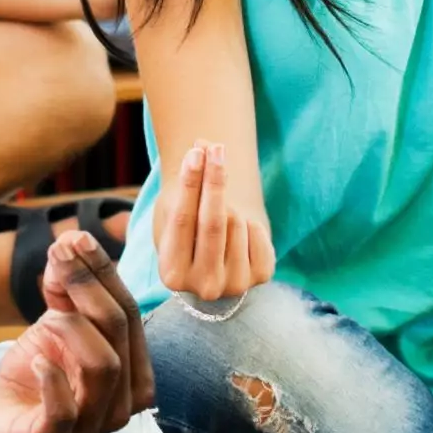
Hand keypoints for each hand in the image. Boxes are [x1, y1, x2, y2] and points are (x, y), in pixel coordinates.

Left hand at [0, 229, 154, 432]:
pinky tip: (38, 360)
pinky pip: (65, 411)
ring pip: (104, 367)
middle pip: (121, 334)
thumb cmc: (37, 369)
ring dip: (73, 328)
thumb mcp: (55, 322)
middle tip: (58, 255)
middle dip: (89, 287)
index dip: (105, 273)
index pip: (131, 314)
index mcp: (134, 373)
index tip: (76, 238)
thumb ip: (68, 287)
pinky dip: (53, 378)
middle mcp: (123, 405)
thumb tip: (73, 239)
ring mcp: (90, 430)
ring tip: (45, 317)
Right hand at [153, 139, 274, 305]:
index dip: (190, 183)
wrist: (216, 257)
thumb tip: (204, 145)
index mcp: (172, 275)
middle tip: (216, 148)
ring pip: (237, 224)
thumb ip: (188, 181)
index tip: (196, 152)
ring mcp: (234, 286)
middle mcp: (203, 287)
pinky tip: (240, 233)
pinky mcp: (261, 278)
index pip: (182, 221)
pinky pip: (259, 233)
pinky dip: (251, 223)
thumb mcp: (176, 211)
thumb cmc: (189, 231)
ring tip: (222, 216)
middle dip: (215, 181)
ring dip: (231, 207)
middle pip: (212, 224)